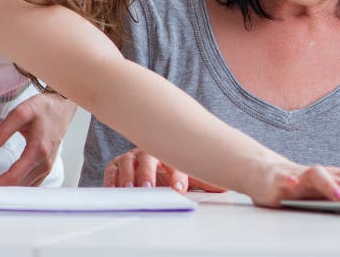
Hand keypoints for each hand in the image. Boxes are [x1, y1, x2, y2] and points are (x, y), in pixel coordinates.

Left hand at [0, 92, 76, 185]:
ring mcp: (47, 167)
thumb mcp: (21, 113)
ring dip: (8, 193)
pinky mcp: (47, 168)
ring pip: (25, 189)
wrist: (62, 107)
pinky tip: (6, 189)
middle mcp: (44, 163)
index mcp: (38, 150)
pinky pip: (32, 186)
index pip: (13, 177)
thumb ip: (1, 131)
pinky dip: (18, 190)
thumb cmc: (44, 109)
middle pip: (19, 186)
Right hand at [104, 148, 224, 192]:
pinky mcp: (118, 166)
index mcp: (169, 150)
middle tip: (149, 187)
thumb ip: (208, 179)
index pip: (173, 159)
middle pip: (147, 156)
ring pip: (127, 161)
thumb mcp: (195, 173)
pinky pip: (112, 169)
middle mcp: (150, 151)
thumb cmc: (179, 169)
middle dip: (148, 172)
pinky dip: (111, 178)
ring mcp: (133, 158)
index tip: (180, 188)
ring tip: (131, 189)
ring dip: (128, 175)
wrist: (162, 158)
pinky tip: (114, 189)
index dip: (177, 174)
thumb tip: (227, 183)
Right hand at [248, 162, 339, 207]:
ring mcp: (298, 176)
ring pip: (316, 176)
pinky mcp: (277, 180)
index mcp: (333, 176)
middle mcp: (319, 174)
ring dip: (330, 185)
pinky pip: (283, 179)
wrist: (264, 172)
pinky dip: (288, 180)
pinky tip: (292, 183)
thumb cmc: (301, 182)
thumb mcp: (332, 182)